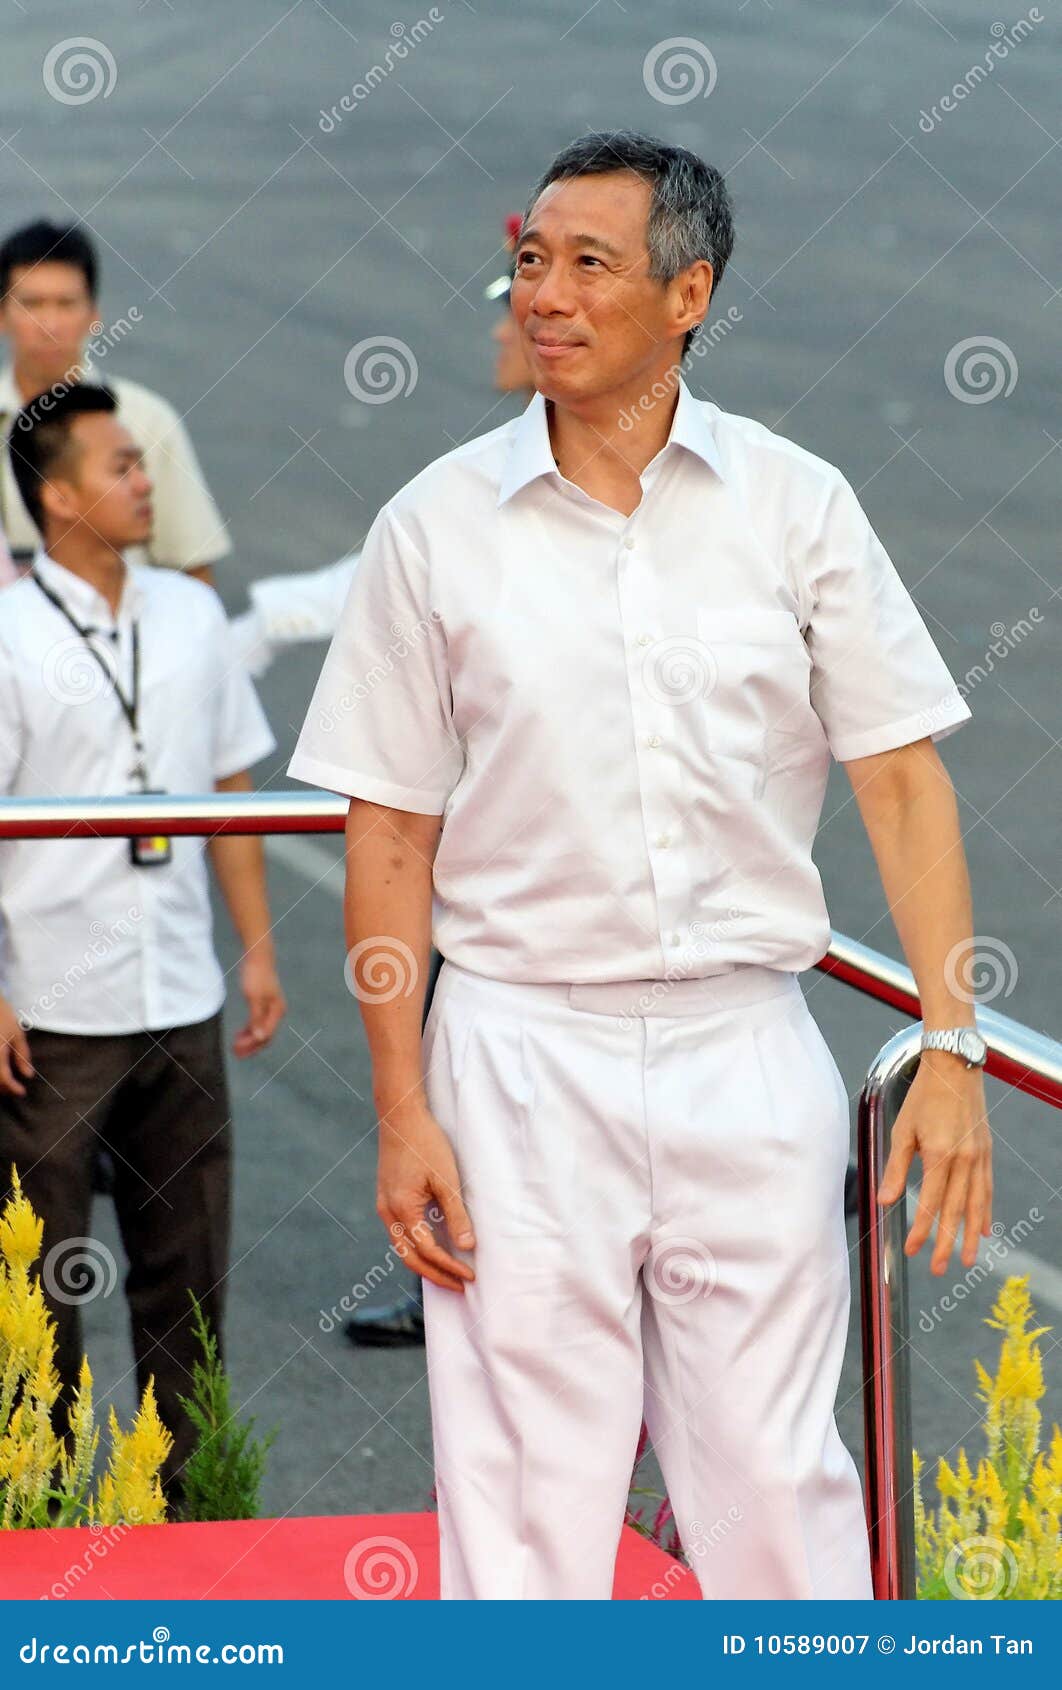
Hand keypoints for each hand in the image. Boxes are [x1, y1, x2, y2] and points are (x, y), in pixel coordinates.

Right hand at [0, 999, 32, 1096]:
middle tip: (15, 1089)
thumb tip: (28, 1075)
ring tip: (7, 1082)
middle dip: (4, 1089)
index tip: (22, 1092)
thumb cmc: (2, 1016)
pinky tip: (0, 1071)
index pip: (3, 1079)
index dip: (13, 1089)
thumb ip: (22, 1057)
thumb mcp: (17, 1035)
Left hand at [232, 948, 285, 1057]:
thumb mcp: (254, 998)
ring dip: (250, 1040)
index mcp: (277, 1011)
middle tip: (235, 1052)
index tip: (236, 1049)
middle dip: (251, 1046)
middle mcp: (277, 1012)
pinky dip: (250, 1030)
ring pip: (262, 1031)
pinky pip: (259, 1023)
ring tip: (235, 1046)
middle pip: (266, 1036)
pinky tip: (240, 1034)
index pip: (266, 1035)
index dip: (252, 1045)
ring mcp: (271, 1008)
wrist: (258, 957)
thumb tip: (260, 1037)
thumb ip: (257, 1018)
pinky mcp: (264, 1004)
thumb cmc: (256, 976)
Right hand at [376, 1098, 476, 1292]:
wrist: (400, 1116)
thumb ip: (456, 1214)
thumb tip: (467, 1246)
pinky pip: (399, 1234)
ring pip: (402, 1248)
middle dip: (435, 1275)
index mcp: (402, 1210)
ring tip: (447, 1273)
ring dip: (424, 1264)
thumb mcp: (446, 1178)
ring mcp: (384, 1207)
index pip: (428, 1251)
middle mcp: (388, 1213)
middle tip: (460, 1286)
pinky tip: (432, 1247)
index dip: (450, 1267)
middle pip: (409, 1258)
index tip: (470, 1276)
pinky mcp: (386, 1199)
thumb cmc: (425, 1143)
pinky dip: (416, 1248)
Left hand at [877, 1054, 992, 1273]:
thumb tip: (884, 1201)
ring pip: (976, 1205)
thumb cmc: (923, 1097)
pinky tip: (984, 1229)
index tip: (913, 1251)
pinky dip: (986, 1211)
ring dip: (970, 1235)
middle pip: (955, 1211)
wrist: (954, 1067)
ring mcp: (979, 1156)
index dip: (921, 1230)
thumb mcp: (901, 1130)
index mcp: (939, 1155)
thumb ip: (895, 1168)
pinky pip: (987, 1188)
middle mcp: (964, 1160)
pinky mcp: (986, 1151)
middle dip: (946, 1243)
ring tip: (966, 1260)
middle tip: (939, 1270)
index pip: (929, 1203)